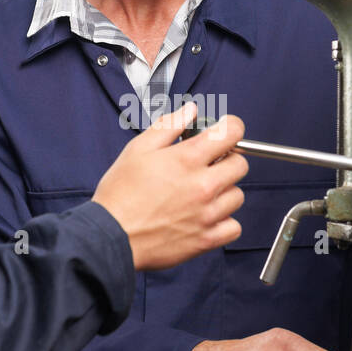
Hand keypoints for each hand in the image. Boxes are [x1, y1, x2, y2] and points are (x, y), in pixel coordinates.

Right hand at [92, 102, 247, 271]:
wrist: (110, 236)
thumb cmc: (119, 194)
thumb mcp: (138, 149)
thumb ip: (168, 126)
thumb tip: (189, 111)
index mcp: (187, 159)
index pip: (232, 132)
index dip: (231, 127)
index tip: (226, 131)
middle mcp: (203, 186)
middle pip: (240, 164)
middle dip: (228, 159)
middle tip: (209, 164)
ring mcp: (207, 214)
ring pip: (237, 195)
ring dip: (225, 191)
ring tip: (202, 193)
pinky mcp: (206, 239)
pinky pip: (234, 227)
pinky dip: (225, 221)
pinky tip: (207, 216)